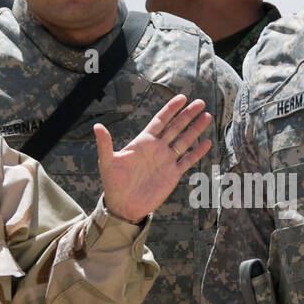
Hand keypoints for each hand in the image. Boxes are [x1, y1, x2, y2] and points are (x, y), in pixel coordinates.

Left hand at [95, 94, 211, 221]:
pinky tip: (206, 143)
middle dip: (188, 115)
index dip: (171, 109)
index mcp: (143, 142)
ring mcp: (166, 160)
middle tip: (200, 102)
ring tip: (206, 116)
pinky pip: (187, 160)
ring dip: (195, 129)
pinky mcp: (173, 174)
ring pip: (184, 141)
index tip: (182, 97)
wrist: (123, 205)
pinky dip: (197, 152)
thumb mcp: (107, 162)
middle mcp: (157, 148)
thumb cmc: (113, 183)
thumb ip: (105, 144)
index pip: (160, 121)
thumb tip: (96, 126)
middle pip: (176, 127)